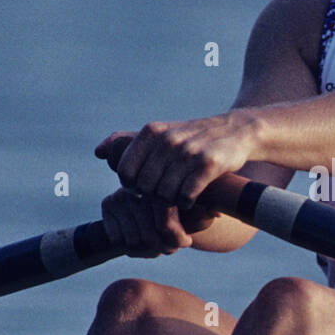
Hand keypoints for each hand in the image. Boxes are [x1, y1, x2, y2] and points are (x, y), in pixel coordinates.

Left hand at [95, 113, 254, 208]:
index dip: (132, 187)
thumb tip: (98, 152)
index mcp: (152, 132)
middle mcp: (168, 140)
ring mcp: (188, 151)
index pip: (125, 173)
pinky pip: (187, 195)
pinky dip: (188, 202)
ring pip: (165, 194)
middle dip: (153, 196)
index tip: (145, 189)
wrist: (237, 131)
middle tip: (166, 194)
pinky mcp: (209, 164)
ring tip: (180, 195)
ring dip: (172, 201)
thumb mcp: (160, 134)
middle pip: (145, 188)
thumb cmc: (192, 138)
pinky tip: (193, 197)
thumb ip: (128, 143)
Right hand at [100, 187, 214, 257]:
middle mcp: (144, 185)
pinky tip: (141, 243)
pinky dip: (132, 249)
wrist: (148, 210)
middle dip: (164, 247)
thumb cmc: (180, 212)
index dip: (177, 239)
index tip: (186, 242)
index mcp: (168, 183)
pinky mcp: (107, 203)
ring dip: (149, 250)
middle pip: (151, 236)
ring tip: (158, 246)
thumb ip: (203, 215)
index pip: (168, 223)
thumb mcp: (195, 214)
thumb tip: (213, 215)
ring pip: (135, 241)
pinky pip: (119, 239)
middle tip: (171, 248)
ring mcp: (123, 192)